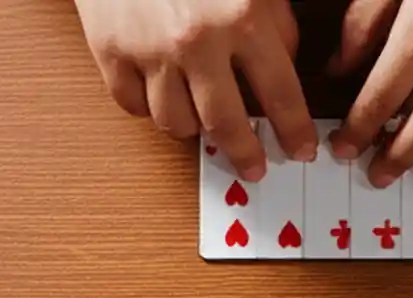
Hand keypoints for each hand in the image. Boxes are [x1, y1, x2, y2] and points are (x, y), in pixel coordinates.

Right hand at [73, 0, 316, 181]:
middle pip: (226, 126)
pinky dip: (150, 108)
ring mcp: (151, 50)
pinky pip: (135, 107)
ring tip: (204, 117)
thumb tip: (283, 74)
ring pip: (177, 123)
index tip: (301, 150)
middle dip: (246, 155)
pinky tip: (163, 95)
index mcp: (243, 17)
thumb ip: (276, 24)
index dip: (295, 131)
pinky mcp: (111, 52)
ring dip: (194, 127)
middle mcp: (198, 40)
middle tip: (255, 166)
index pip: (281, 95)